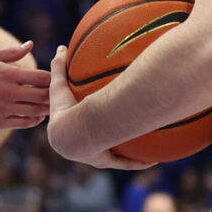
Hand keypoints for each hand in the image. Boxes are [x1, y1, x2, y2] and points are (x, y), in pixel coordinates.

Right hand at [0, 42, 49, 129]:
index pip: (41, 77)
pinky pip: (24, 123)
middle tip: (58, 93)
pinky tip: (36, 116)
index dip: (52, 78)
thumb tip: (30, 44)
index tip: (54, 77)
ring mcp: (3, 109)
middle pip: (43, 96)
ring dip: (46, 108)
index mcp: (7, 74)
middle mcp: (8, 93)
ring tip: (50, 105)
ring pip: (35, 111)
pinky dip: (34, 120)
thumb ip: (11, 53)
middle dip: (53, 94)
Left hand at [46, 46, 152, 170]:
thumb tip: (62, 47)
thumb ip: (59, 65)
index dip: (81, 120)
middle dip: (104, 138)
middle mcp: (83, 143)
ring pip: (113, 154)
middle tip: (115, 131)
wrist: (70, 132)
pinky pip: (124, 163)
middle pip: (96, 141)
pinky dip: (138, 163)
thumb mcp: (60, 83)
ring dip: (125, 152)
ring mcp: (94, 153)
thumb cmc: (64, 107)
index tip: (88, 115)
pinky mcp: (105, 160)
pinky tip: (152, 161)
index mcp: (72, 127)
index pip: (77, 123)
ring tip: (140, 146)